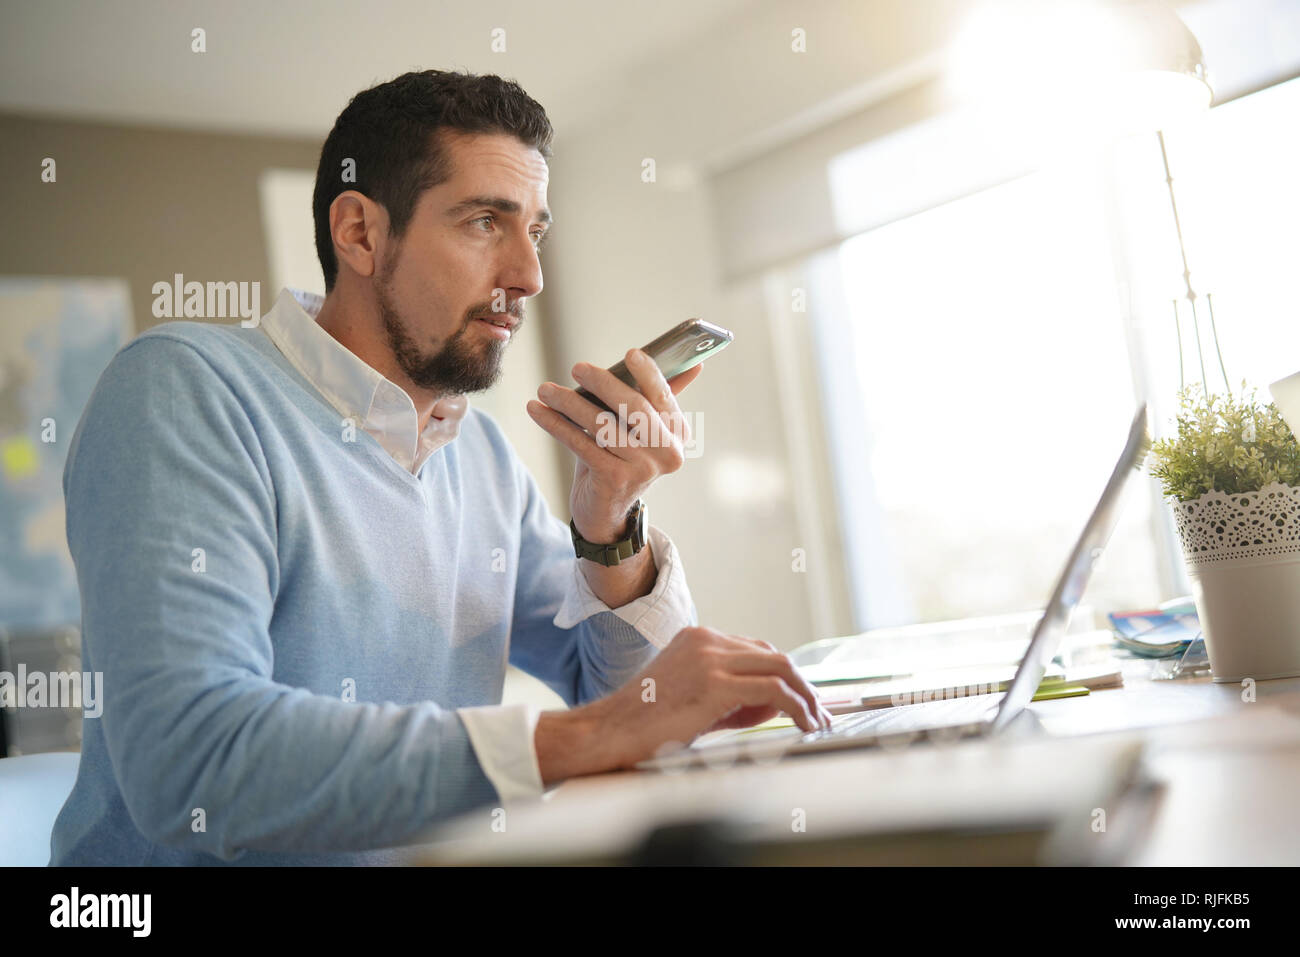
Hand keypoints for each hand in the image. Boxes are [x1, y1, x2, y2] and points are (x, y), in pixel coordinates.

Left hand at [526, 350, 702, 541]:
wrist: (606, 511)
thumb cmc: (621, 459)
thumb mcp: (642, 430)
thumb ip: (658, 397)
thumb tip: (693, 363)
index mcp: (678, 434)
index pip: (665, 396)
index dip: (649, 374)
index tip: (631, 354)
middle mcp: (668, 453)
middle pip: (634, 407)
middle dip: (603, 383)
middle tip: (577, 368)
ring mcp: (642, 468)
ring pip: (602, 424)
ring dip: (568, 402)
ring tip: (545, 390)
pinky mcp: (614, 479)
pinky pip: (581, 443)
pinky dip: (555, 424)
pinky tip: (537, 411)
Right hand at [535, 626, 833, 778]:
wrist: (608, 732)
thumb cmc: (642, 724)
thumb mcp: (693, 700)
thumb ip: (732, 696)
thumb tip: (773, 704)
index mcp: (698, 639)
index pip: (756, 650)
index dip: (783, 675)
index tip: (801, 699)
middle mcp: (706, 641)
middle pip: (773, 654)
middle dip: (803, 684)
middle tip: (819, 712)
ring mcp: (710, 658)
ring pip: (780, 666)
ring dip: (806, 696)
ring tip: (817, 721)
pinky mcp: (714, 684)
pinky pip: (772, 690)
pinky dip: (796, 707)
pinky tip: (803, 723)